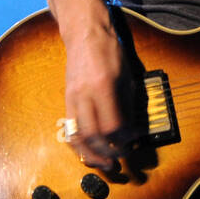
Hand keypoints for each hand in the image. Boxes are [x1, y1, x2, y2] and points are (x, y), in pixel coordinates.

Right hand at [62, 24, 128, 170]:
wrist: (84, 35)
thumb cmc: (110, 51)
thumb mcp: (127, 75)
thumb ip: (128, 104)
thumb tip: (131, 132)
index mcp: (103, 86)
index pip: (111, 125)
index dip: (123, 140)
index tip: (132, 142)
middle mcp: (84, 94)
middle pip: (92, 135)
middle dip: (106, 153)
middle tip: (119, 161)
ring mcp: (72, 98)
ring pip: (77, 136)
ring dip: (90, 155)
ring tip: (103, 163)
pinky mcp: (66, 100)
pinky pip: (70, 129)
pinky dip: (79, 145)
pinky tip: (89, 150)